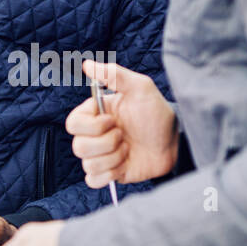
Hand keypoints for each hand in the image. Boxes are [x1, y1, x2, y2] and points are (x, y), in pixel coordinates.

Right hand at [66, 59, 176, 185]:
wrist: (173, 141)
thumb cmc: (156, 111)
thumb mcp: (139, 87)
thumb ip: (113, 74)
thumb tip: (87, 65)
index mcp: (95, 115)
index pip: (73, 124)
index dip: (92, 125)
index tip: (112, 120)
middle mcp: (94, 136)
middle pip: (78, 147)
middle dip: (107, 143)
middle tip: (124, 135)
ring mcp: (101, 156)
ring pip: (88, 164)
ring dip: (113, 157)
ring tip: (129, 149)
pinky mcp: (108, 173)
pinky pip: (93, 180)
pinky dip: (109, 174)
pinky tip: (124, 165)